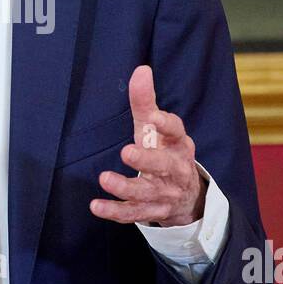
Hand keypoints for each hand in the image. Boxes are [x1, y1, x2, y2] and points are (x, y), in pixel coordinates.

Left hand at [90, 64, 204, 227]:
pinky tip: (96, 206)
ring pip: (146, 193)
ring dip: (126, 187)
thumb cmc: (165, 153)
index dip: (166, 124)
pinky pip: (133, 213)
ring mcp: (164, 193)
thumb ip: (146, 102)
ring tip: (105, 178)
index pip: (176, 131)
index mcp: (178, 144)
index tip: (153, 117)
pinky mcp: (151, 211)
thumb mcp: (156, 129)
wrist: (186, 197)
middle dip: (147, 160)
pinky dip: (115, 211)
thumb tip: (141, 70)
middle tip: (126, 152)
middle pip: (164, 166)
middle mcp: (175, 170)